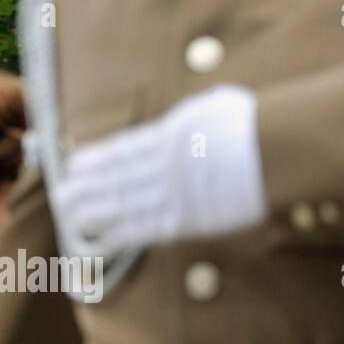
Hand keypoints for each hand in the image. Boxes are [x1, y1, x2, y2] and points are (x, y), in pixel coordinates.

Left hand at [51, 85, 265, 258]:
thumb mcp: (219, 107)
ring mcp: (174, 193)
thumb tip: (196, 112)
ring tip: (73, 217)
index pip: (122, 150)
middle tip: (63, 195)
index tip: (75, 165)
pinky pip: (148, 229)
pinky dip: (122, 234)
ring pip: (122, 205)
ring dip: (94, 213)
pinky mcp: (190, 218)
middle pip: (114, 179)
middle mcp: (163, 165)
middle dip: (86, 188)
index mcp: (169, 135)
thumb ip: (197, 114)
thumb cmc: (257, 125)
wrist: (279, 150)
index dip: (95, 160)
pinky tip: (103, 237)